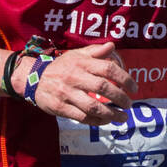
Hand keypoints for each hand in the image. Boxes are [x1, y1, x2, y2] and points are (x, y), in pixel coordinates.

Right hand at [11, 40, 136, 122]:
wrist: (33, 78)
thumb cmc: (60, 67)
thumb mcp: (75, 55)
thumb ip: (94, 52)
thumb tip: (112, 46)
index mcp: (81, 63)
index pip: (108, 69)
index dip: (124, 79)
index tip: (133, 88)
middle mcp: (75, 77)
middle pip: (103, 88)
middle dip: (120, 98)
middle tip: (129, 104)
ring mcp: (67, 94)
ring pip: (93, 106)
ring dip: (111, 114)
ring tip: (123, 117)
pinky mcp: (60, 107)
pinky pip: (82, 117)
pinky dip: (97, 120)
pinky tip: (106, 120)